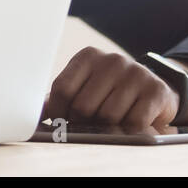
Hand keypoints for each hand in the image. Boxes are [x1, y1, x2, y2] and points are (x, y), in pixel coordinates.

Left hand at [43, 47, 177, 128]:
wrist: (154, 89)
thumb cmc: (109, 91)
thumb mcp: (83, 87)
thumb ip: (58, 98)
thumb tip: (32, 116)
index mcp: (87, 56)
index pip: (62, 89)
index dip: (58, 111)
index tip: (61, 121)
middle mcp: (112, 60)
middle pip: (83, 106)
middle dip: (83, 121)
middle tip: (90, 122)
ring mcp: (136, 73)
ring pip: (108, 116)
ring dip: (107, 127)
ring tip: (111, 121)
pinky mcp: (156, 90)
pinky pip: (133, 122)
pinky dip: (129, 130)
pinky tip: (129, 123)